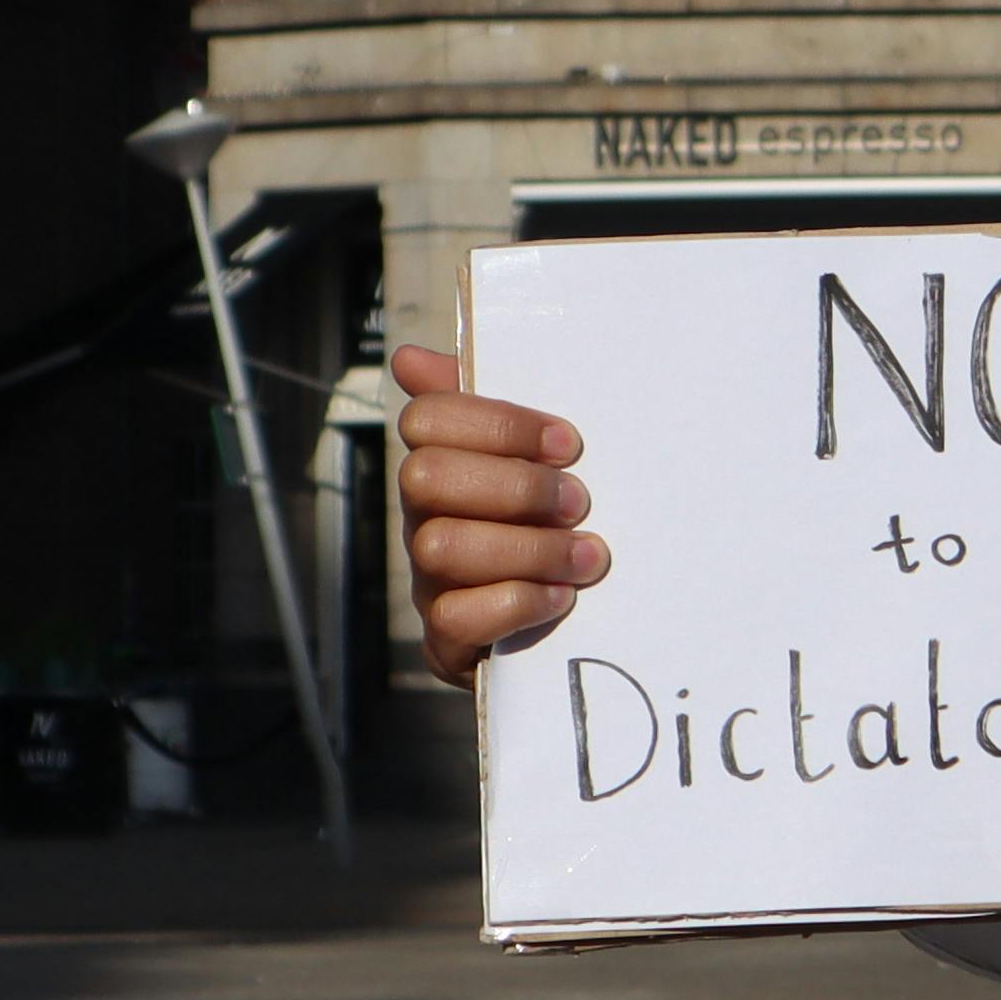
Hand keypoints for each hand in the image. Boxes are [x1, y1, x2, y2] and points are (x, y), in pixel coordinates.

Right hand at [393, 342, 604, 684]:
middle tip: (578, 501)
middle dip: (514, 486)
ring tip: (589, 554)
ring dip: (528, 547)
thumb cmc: (553, 527)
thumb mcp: (535, 461)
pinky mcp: (445, 641)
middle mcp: (423, 519)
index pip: (427, 419)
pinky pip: (454, 616)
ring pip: (441, 547)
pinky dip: (515, 603)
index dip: (497, 425)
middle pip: (426, 478)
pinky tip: (560, 597)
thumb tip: (411, 358)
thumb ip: (488, 407)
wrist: (571, 632)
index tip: (567, 443)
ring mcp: (429, 581)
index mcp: (442, 465)